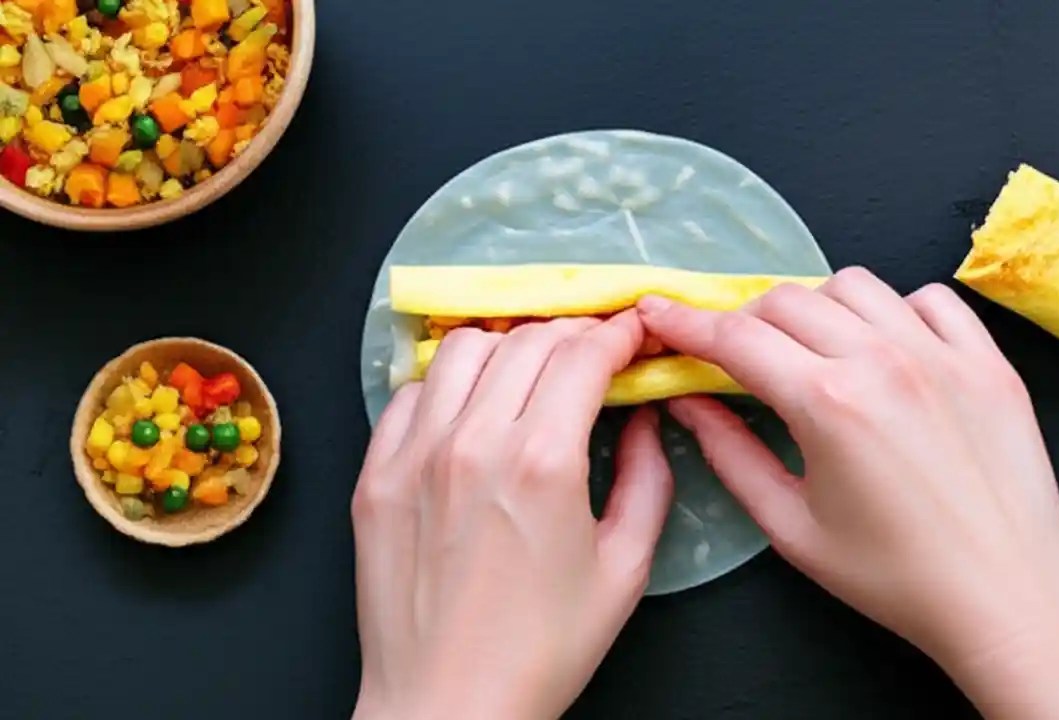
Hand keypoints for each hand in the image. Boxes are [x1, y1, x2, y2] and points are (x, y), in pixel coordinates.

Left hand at [351, 312, 672, 719]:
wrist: (448, 707)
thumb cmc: (540, 652)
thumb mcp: (625, 570)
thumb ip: (648, 480)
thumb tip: (647, 420)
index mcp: (542, 463)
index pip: (583, 355)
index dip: (617, 333)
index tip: (632, 333)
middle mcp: (473, 444)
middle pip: (528, 342)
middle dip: (572, 334)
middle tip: (594, 352)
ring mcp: (415, 456)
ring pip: (464, 350)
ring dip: (508, 347)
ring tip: (530, 372)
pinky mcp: (376, 477)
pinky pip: (410, 394)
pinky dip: (448, 384)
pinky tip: (470, 407)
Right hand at [637, 268, 1058, 718]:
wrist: (1006, 598)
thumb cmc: (897, 579)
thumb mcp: (792, 528)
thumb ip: (730, 455)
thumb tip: (689, 403)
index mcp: (829, 404)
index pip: (736, 338)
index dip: (687, 322)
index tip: (660, 314)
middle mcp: (885, 362)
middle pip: (786, 300)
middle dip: (745, 320)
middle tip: (736, 354)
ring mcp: (943, 356)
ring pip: (854, 285)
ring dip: (816, 308)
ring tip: (812, 350)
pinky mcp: (988, 362)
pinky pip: (929, 299)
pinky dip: (894, 310)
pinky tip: (886, 348)